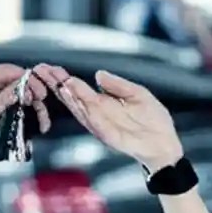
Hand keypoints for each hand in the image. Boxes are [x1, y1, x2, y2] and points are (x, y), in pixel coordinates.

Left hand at [0, 64, 51, 178]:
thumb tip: (23, 88)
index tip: (40, 87)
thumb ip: (0, 102)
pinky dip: (23, 124)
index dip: (24, 78)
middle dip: (29, 95)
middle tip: (43, 103)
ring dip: (29, 111)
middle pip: (13, 88)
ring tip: (42, 119)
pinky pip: (12, 121)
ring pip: (15, 105)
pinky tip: (33, 128)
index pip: (5, 72)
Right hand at [33, 65, 183, 171]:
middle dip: (60, 86)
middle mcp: (98, 115)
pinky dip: (87, 112)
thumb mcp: (137, 94)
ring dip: (71, 98)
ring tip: (61, 83)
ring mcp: (102, 126)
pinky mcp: (110, 136)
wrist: (165, 144)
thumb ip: (117, 85)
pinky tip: (79, 100)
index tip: (52, 68)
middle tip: (45, 72)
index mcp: (104, 103)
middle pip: (75, 99)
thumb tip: (97, 74)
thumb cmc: (153, 119)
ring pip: (82, 110)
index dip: (66, 80)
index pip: (80, 90)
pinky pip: (96, 123)